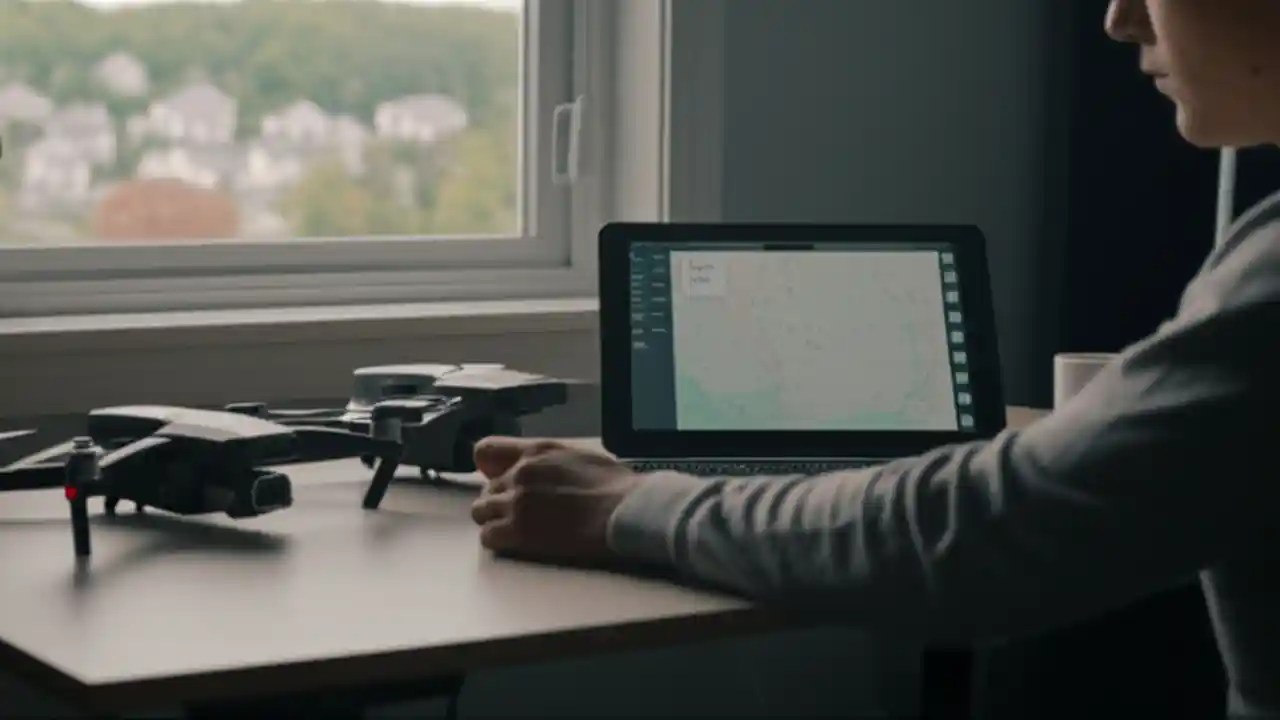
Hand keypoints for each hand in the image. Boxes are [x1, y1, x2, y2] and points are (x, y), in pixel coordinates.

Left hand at [469, 437, 640, 564]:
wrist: (626, 510)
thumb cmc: (616, 487)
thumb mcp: (579, 455)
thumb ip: (549, 459)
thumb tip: (539, 467)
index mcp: (537, 451)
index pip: (485, 451)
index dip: (488, 469)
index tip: (494, 478)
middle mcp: (521, 472)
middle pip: (486, 489)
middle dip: (498, 501)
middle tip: (518, 513)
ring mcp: (517, 502)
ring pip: (481, 512)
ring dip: (495, 521)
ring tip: (515, 529)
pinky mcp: (519, 532)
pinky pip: (488, 537)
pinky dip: (498, 541)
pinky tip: (516, 543)